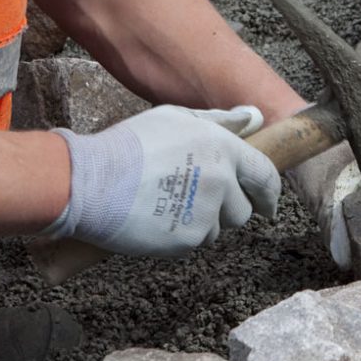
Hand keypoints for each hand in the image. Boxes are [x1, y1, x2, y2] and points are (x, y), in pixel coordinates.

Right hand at [45, 105, 279, 257]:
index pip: (265, 175)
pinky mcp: (187, 239)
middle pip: (242, 209)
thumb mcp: (174, 119)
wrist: (91, 181)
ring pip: (218, 229)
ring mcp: (206, 212)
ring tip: (167, 206)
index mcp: (223, 148)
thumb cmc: (129, 145)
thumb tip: (253, 118)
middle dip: (226, 209)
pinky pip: (194, 242)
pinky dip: (180, 235)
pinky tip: (156, 219)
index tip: (268, 204)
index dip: (270, 193)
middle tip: (196, 202)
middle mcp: (221, 181)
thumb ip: (220, 121)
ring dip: (202, 223)